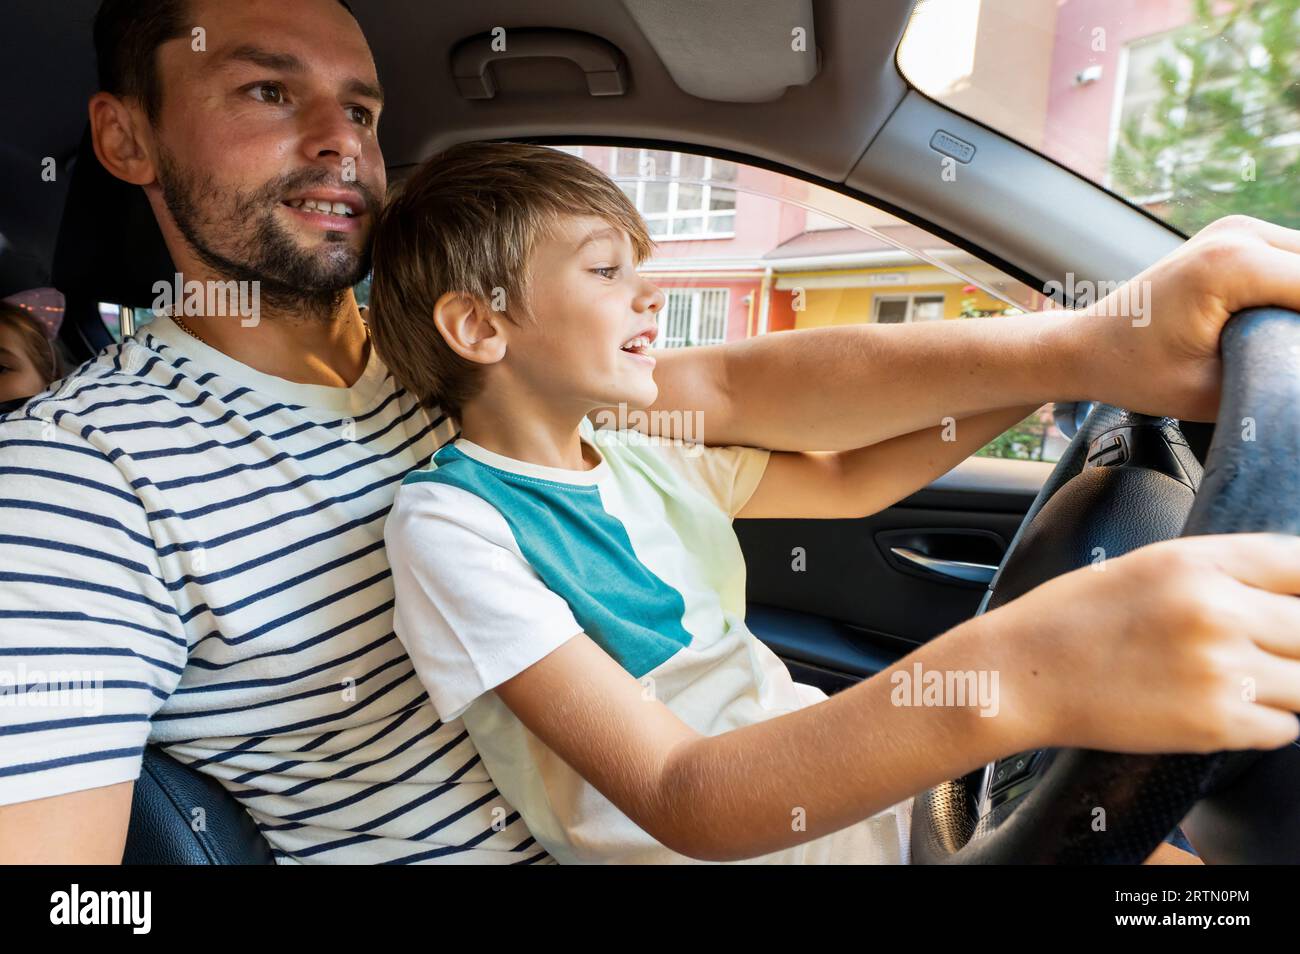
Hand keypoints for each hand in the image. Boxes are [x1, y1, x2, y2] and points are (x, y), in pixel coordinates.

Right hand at [993, 532, 1299, 754]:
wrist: (1020, 675)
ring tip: (1235, 679)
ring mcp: (1220, 671)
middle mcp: (1216, 611)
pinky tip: (1217, 707)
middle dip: (1292, 640)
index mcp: (1198, 563)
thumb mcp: (1149, 565)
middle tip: (1255, 648)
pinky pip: (1287, 728)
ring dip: (1284, 685)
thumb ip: (1224, 568)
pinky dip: (1263, 722)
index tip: (1292, 604)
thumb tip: (1293, 589)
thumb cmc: (1074, 618)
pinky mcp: (1216, 726)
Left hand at [1080, 215, 1299, 421]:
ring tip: (1284, 344)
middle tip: (1290, 357)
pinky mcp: (1235, 237)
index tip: (1296, 361)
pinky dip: (1296, 289)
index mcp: (1233, 265)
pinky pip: (1292, 259)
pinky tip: (1282, 325)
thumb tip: (1296, 372)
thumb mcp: (1211, 391)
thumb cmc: (1132, 370)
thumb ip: (1276, 378)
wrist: (1084, 345)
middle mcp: (1238, 234)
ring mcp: (1237, 229)